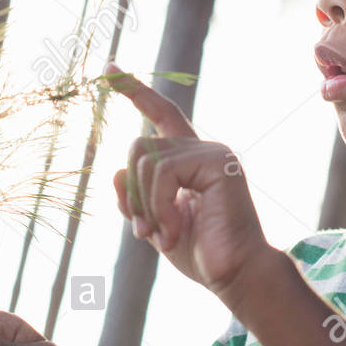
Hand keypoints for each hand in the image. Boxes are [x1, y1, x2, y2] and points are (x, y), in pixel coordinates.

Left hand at [105, 60, 270, 303]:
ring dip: (146, 206)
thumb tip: (113, 172)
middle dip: (132, 192)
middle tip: (145, 231)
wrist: (236, 275)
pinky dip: (158, 206)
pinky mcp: (218, 162)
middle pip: (139, 145)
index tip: (109, 70)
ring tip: (165, 235)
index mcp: (189, 159)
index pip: (160, 114)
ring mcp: (213, 152)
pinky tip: (174, 230)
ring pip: (147, 161)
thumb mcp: (154, 224)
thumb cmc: (201, 253)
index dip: (134, 91)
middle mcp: (202, 148)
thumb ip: (133, 198)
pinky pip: (163, 173)